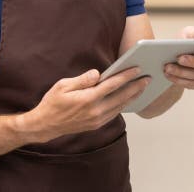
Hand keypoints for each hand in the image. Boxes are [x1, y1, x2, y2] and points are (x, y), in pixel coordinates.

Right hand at [18, 67, 149, 142]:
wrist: (46, 125)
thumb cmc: (53, 102)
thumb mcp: (63, 86)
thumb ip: (83, 79)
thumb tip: (98, 73)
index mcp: (87, 99)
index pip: (112, 85)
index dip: (126, 76)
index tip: (137, 69)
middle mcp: (95, 111)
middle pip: (121, 97)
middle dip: (136, 87)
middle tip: (147, 78)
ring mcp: (96, 120)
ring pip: (120, 106)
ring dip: (132, 96)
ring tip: (142, 87)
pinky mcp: (96, 125)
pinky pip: (114, 113)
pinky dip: (123, 105)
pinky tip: (128, 98)